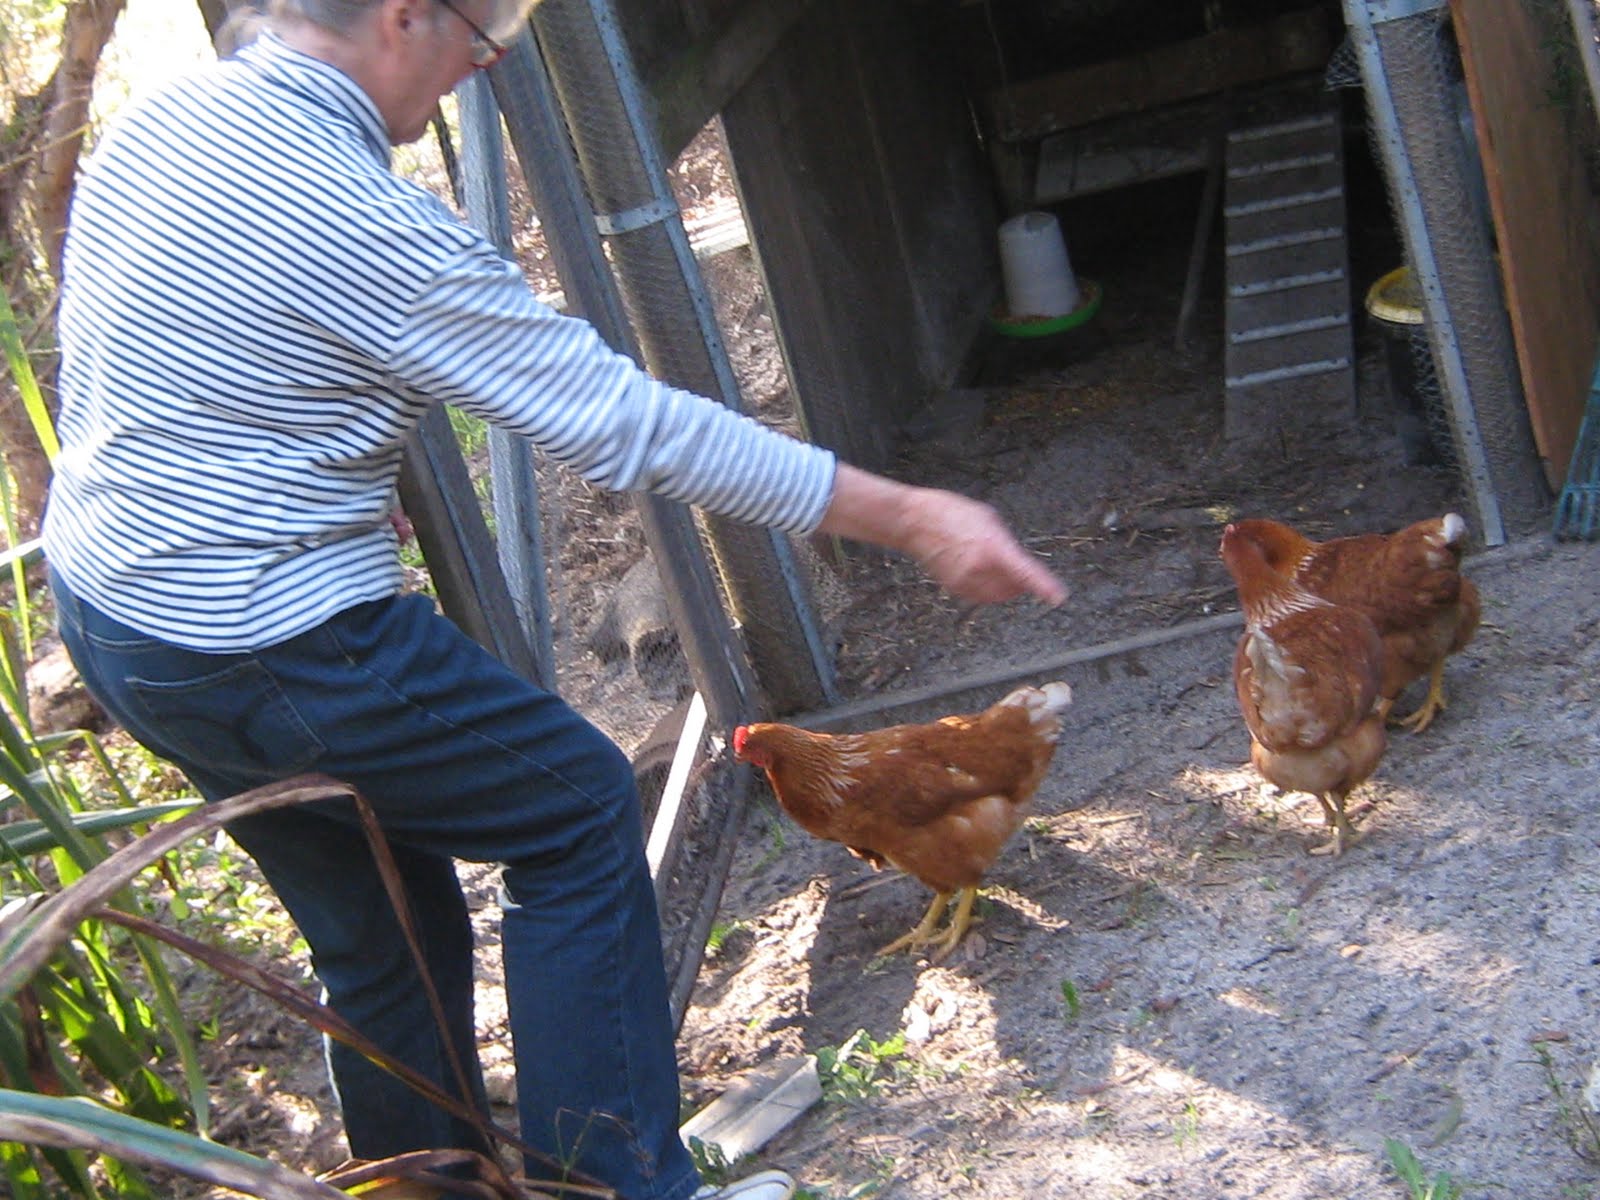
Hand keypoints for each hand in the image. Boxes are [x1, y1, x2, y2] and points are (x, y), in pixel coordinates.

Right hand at [901, 489, 1067, 606]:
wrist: (914, 522)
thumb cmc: (951, 513)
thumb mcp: (989, 519)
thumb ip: (1006, 543)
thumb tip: (1015, 562)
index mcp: (992, 546)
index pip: (1024, 571)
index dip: (1044, 585)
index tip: (1059, 596)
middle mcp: (979, 568)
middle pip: (1013, 588)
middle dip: (1020, 582)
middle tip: (1014, 565)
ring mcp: (965, 581)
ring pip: (998, 595)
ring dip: (1004, 585)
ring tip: (988, 560)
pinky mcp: (955, 588)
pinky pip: (981, 596)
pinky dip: (987, 588)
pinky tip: (977, 568)